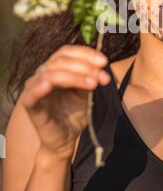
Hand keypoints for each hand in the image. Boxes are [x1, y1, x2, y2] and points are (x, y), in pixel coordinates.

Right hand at [18, 44, 110, 160]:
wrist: (65, 139)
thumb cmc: (73, 114)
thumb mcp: (85, 92)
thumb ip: (89, 77)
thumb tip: (101, 66)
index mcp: (55, 68)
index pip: (66, 52)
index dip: (85, 53)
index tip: (104, 62)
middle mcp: (42, 74)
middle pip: (60, 60)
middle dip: (85, 66)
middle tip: (103, 77)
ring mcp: (34, 88)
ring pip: (51, 74)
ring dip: (75, 76)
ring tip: (93, 84)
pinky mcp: (30, 105)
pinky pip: (32, 93)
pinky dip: (40, 87)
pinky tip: (50, 85)